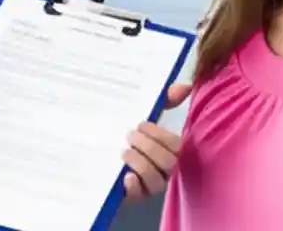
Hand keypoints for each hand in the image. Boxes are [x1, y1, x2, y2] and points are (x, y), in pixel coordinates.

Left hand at [122, 81, 191, 201]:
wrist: (98, 155)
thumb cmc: (129, 135)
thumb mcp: (145, 118)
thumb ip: (165, 101)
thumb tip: (185, 86)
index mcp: (170, 150)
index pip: (176, 146)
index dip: (160, 135)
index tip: (142, 124)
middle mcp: (164, 170)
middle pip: (168, 163)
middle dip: (149, 147)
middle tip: (130, 135)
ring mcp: (149, 186)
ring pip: (156, 181)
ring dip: (140, 163)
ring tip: (124, 151)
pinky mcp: (133, 197)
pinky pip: (139, 196)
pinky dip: (133, 186)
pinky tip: (125, 176)